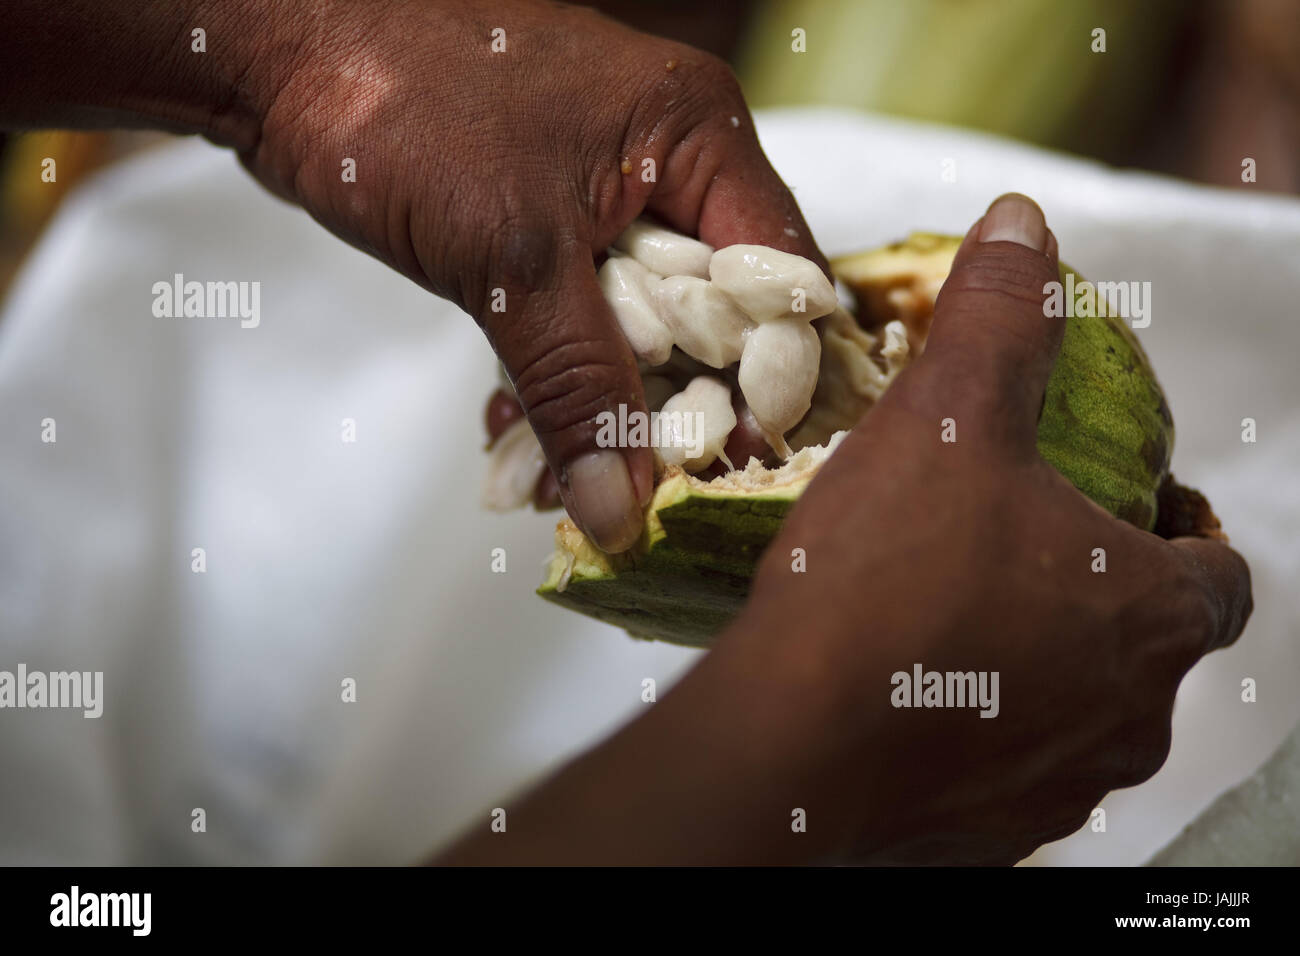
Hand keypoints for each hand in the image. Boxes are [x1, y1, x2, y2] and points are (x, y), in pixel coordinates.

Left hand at [240, 0, 824, 550]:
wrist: (284, 46)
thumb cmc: (408, 109)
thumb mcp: (514, 260)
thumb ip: (579, 389)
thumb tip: (622, 510)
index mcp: (696, 134)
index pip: (780, 276)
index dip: (769, 379)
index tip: (738, 464)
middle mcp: (666, 160)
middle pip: (714, 311)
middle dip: (676, 404)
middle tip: (652, 487)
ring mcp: (602, 189)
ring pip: (638, 322)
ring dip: (604, 399)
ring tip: (572, 473)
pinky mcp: (544, 219)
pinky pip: (579, 314)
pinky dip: (556, 372)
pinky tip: (519, 428)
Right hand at [712, 193, 1253, 862]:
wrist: (786, 742)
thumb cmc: (882, 581)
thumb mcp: (946, 420)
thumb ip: (999, 317)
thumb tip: (1025, 224)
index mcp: (1149, 617)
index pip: (1217, 572)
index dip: (1181, 531)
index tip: (1132, 510)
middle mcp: (1128, 720)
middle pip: (1141, 644)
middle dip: (1090, 593)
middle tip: (1010, 547)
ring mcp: (1057, 789)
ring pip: (1072, 714)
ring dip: (1031, 664)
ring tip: (947, 615)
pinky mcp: (987, 838)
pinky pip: (1001, 771)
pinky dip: (973, 730)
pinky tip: (904, 691)